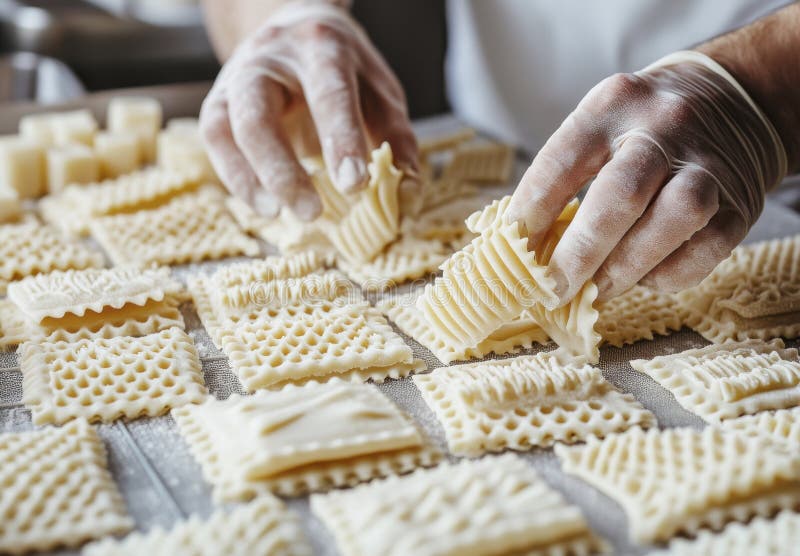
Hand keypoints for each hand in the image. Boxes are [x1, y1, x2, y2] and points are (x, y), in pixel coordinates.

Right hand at [200, 1, 419, 219]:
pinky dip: (237, 178)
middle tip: (312, 213)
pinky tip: (264, 204)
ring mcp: (236, 78)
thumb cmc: (345, 70)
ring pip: (226, 128)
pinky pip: (215, 142)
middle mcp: (270, 58)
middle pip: (259, 112)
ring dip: (250, 177)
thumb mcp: (379, 92)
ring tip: (278, 213)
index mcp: (322, 47)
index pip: (329, 93)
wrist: (294, 31)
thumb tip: (406, 193)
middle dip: (282, 168)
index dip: (341, 140)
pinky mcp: (217, 102)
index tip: (355, 185)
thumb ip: (395, 138)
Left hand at [507, 51, 786, 303]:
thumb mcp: (600, 126)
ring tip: (595, 291)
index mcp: (611, 104)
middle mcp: (663, 127)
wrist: (735, 99)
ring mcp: (708, 164)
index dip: (531, 213)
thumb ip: (563, 179)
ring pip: (673, 218)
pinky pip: (705, 249)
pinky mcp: (742, 203)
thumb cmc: (641, 127)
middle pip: (620, 193)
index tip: (512, 252)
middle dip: (579, 253)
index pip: (562, 161)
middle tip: (552, 289)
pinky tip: (643, 278)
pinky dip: (667, 274)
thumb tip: (521, 252)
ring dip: (626, 267)